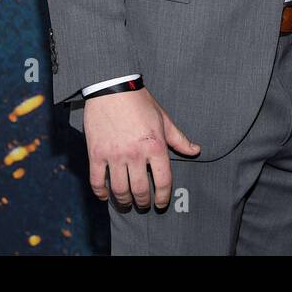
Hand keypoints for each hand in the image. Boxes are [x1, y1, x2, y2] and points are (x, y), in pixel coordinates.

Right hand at [84, 88, 199, 209]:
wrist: (112, 87)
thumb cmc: (140, 102)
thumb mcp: (163, 118)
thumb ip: (179, 139)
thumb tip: (195, 150)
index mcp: (155, 146)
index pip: (163, 181)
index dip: (163, 197)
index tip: (161, 203)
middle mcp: (135, 154)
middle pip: (140, 190)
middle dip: (143, 202)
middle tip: (143, 205)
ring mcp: (114, 155)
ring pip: (119, 189)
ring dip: (124, 201)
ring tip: (126, 203)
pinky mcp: (96, 154)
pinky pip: (97, 181)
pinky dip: (101, 192)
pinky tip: (106, 196)